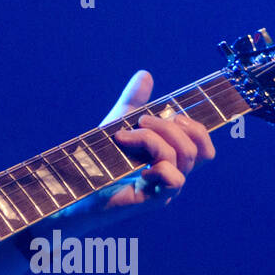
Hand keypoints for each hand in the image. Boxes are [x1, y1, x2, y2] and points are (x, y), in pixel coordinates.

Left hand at [101, 70, 215, 209]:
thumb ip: (134, 102)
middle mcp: (172, 175)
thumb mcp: (117, 124)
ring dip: (154, 138)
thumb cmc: (96, 159)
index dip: (195, 126)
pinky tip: (138, 168)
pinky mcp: (152, 200)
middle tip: (140, 122)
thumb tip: (146, 74)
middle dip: (169, 126)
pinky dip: (159, 166)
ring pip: (184, 157)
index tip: (169, 114)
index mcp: (169, 159)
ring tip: (125, 137)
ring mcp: (164, 190)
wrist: (72, 187)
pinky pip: (175, 180)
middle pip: (198, 148)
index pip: (203, 145)